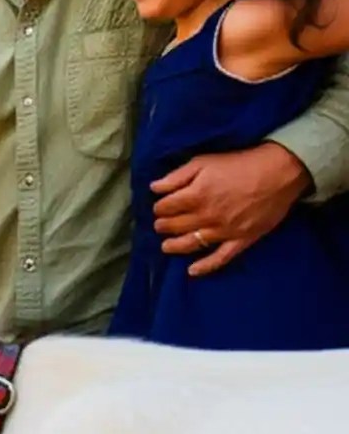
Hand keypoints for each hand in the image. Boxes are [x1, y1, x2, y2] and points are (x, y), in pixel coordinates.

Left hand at [152, 142, 308, 275]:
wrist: (279, 173)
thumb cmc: (239, 164)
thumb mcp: (203, 162)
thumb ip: (176, 177)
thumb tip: (154, 188)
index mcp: (195, 196)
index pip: (166, 207)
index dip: (159, 207)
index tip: (159, 207)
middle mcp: (207, 216)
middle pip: (175, 226)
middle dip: (163, 225)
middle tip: (159, 225)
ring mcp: (224, 231)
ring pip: (192, 243)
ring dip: (174, 246)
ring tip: (166, 246)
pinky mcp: (242, 240)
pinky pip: (220, 258)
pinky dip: (205, 266)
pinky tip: (192, 271)